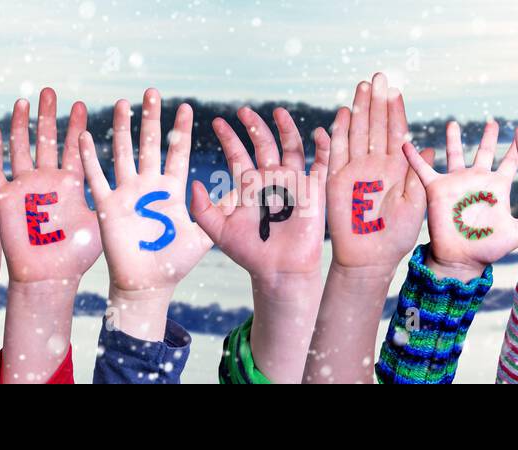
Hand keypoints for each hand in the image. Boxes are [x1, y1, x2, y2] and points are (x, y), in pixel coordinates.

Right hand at [0, 88, 101, 283]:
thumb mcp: (102, 221)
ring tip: (22, 102)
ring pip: (20, 150)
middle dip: (47, 116)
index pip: (72, 147)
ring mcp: (24, 188)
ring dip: (19, 126)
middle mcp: (46, 181)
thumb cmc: (78, 256)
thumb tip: (137, 183)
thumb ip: (113, 197)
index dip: (74, 126)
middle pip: (45, 141)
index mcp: (70, 184)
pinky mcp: (5, 200)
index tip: (79, 103)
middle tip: (49, 91)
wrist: (49, 278)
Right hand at [79, 89, 210, 340]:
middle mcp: (148, 186)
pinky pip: (97, 179)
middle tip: (152, 91)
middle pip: (149, 145)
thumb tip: (247, 188)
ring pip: (123, 153)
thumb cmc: (175, 261)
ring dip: (123, 129)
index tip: (186, 106)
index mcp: (170, 189)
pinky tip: (85, 137)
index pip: (177, 152)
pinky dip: (90, 159)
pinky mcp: (108, 207)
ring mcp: (126, 194)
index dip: (180, 130)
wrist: (148, 284)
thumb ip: (222, 210)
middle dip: (151, 119)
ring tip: (123, 103)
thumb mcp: (205, 233)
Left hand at [190, 106, 326, 277]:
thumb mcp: (219, 231)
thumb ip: (204, 209)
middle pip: (264, 145)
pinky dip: (323, 147)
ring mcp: (294, 182)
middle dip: (254, 127)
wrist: (279, 270)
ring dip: (286, 129)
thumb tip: (194, 184)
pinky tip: (318, 132)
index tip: (218, 122)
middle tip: (244, 110)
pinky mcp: (314, 190)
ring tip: (278, 111)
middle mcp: (272, 179)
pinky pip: (321, 163)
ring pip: (291, 147)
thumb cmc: (250, 253)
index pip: (238, 155)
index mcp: (250, 185)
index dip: (229, 139)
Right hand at [325, 73, 426, 271]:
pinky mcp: (337, 178)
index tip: (397, 90)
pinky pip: (337, 150)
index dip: (396, 111)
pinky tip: (343, 112)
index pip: (396, 132)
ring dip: (359, 109)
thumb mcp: (416, 204)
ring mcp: (355, 169)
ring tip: (363, 86)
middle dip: (377, 102)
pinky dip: (339, 132)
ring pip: (357, 132)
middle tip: (379, 77)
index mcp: (396, 167)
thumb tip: (428, 147)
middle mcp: (376, 163)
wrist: (369, 257)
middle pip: (375, 126)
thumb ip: (419, 175)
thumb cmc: (396, 236)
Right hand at [403, 120, 517, 279]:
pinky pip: (423, 169)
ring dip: (453, 139)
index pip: (510, 162)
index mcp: (497, 187)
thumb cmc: (489, 248)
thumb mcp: (517, 232)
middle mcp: (478, 180)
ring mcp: (457, 183)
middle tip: (494, 122)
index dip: (516, 147)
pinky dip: (414, 157)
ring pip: (455, 154)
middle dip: (489, 137)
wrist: (461, 259)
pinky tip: (406, 144)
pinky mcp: (437, 189)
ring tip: (453, 123)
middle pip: (484, 152)